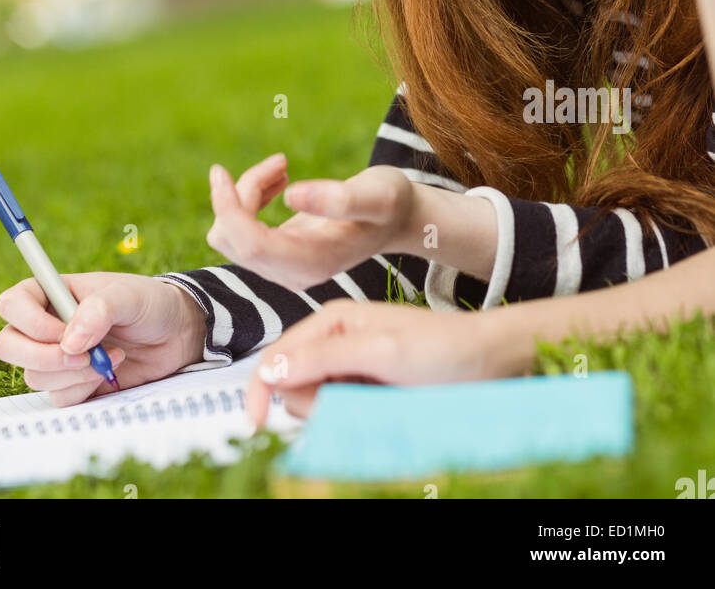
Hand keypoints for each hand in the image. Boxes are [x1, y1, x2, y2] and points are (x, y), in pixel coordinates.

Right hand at [0, 273, 205, 406]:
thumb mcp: (130, 295)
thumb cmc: (150, 303)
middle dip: (43, 356)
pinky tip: (111, 371)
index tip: (61, 331)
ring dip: (73, 373)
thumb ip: (99, 310)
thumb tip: (69, 342)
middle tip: (82, 356)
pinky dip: (84, 388)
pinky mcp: (72, 383)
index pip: (11, 304)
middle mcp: (47, 325)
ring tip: (110, 356)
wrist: (176, 334)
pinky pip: (58, 397)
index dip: (27, 322)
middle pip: (9, 346)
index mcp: (53, 293)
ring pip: (35, 375)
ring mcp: (57, 356)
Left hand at [206, 155, 421, 289]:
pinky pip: (240, 229)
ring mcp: (281, 267)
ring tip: (281, 168)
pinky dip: (249, 199)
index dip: (228, 209)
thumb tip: (292, 195)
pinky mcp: (276, 253)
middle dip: (242, 193)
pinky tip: (278, 179)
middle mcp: (291, 273)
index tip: (220, 171)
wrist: (398, 218)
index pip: (250, 244)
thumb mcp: (377, 194)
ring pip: (230, 232)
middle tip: (280, 162)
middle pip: (234, 237)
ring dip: (246, 194)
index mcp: (313, 263)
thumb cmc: (390, 202)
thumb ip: (340, 198)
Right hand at [245, 299, 509, 425]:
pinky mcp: (366, 389)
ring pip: (316, 404)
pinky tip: (382, 407)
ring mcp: (351, 367)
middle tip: (359, 397)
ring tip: (378, 399)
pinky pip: (341, 413)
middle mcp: (336, 342)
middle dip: (314, 403)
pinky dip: (353, 418)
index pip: (276, 357)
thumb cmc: (442, 348)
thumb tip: (269, 371)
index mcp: (332, 321)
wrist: (489, 362)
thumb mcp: (380, 351)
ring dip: (337, 412)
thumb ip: (322, 358)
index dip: (261, 391)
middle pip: (293, 386)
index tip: (256, 425)